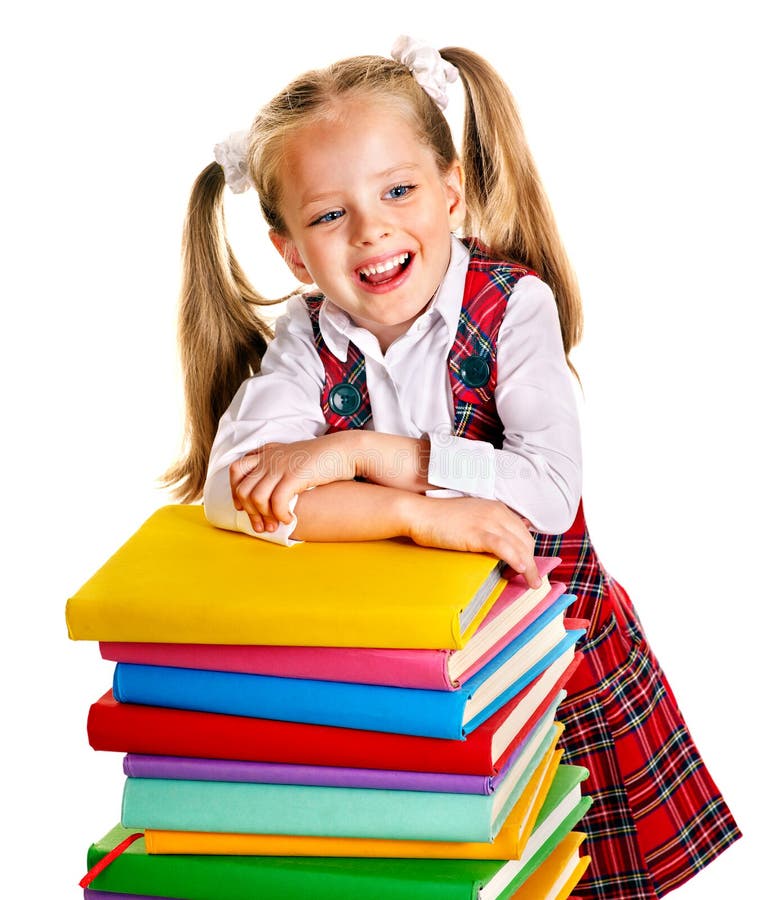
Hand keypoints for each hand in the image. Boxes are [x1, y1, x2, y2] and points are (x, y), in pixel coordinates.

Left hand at [230, 434, 357, 532]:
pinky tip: (289, 519)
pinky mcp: (294, 476)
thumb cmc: (324, 459)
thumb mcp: (295, 458)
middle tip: (262, 526)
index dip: (236, 492)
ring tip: (276, 526)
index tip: (244, 508)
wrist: (345, 450)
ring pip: (255, 497)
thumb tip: (272, 490)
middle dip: (250, 513)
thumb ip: (280, 468)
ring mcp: (280, 466)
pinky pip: (275, 502)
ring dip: (264, 517)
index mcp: (268, 453)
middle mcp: (270, 459)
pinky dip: (279, 515)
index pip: (237, 470)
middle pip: (243, 488)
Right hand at [406, 496, 540, 588]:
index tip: (529, 566)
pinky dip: (516, 560)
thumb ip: (488, 524)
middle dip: (533, 561)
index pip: (523, 532)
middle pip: (525, 540)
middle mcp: (496, 513)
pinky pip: (504, 548)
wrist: (420, 513)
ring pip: (519, 546)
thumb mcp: (471, 516)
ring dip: (530, 567)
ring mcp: (487, 522)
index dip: (528, 551)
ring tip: (533, 583)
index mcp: (496, 508)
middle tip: (532, 579)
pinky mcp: (477, 533)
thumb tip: (503, 539)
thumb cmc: (441, 518)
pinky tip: (522, 570)